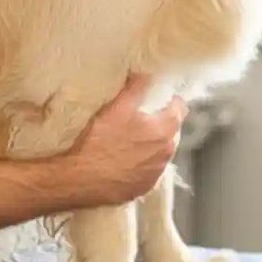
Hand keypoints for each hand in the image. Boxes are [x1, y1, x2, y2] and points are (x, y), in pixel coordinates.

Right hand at [63, 74, 188, 206]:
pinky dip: (142, 164)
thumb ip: (136, 87)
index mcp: (164, 130)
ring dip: (152, 145)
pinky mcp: (143, 188)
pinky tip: (125, 160)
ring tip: (131, 140)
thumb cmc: (100, 140)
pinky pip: (149, 171)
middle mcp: (166, 153)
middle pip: (171, 131)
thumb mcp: (117, 106)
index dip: (171, 100)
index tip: (160, 97)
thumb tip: (146, 73)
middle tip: (141, 117)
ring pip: (161, 153)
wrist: (81, 178)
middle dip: (161, 123)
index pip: (180, 109)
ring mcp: (156, 174)